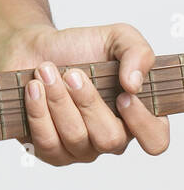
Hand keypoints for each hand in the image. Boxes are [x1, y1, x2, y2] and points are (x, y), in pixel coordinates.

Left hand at [0, 22, 170, 165]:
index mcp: (135, 116)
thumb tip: (135, 85)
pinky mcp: (50, 151)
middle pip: (110, 140)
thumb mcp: (116, 37)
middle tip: (71, 73)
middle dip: (88, 102)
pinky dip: (38, 111)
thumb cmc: (78, 48)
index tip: (122, 95)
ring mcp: (81, 149)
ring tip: (45, 71)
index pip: (155, 140)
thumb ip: (138, 52)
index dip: (141, 123)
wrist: (35, 48)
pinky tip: (34, 88)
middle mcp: (111, 138)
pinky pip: (47, 143)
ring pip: (76, 139)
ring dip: (58, 100)